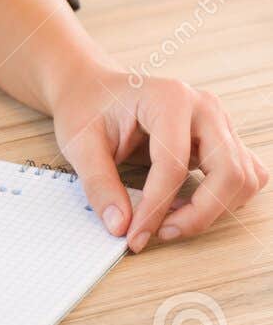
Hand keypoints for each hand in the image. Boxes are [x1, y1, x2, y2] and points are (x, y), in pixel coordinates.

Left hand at [52, 67, 267, 249]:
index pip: (174, 164)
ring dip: (214, 210)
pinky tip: (189, 203)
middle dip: (198, 214)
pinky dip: (226, 199)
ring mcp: (218, 121)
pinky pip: (245, 176)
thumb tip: (120, 227)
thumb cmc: (88, 108)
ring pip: (243, 178)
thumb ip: (99, 184)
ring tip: (171, 218)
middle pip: (228, 172)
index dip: (156, 208)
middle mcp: (202, 107)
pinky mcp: (222, 138)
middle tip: (160, 233)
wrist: (94, 88)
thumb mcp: (80, 142)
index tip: (134, 236)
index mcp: (168, 98)